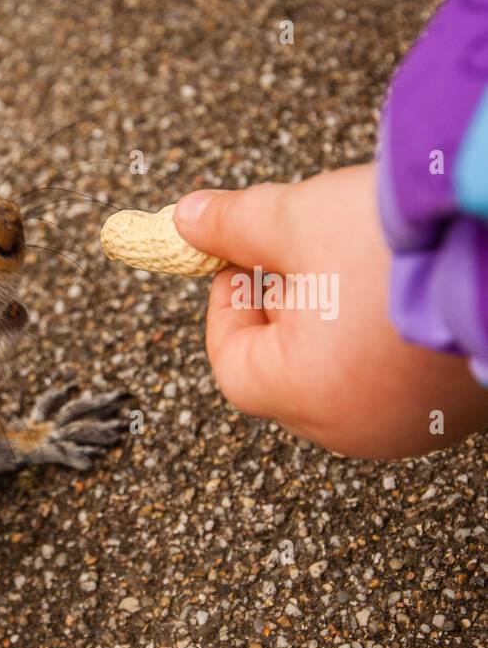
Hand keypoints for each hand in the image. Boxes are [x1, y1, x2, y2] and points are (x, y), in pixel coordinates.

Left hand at [173, 163, 487, 458]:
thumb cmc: (403, 242)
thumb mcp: (300, 220)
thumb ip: (235, 226)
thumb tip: (186, 220)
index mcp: (304, 395)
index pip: (233, 365)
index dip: (226, 308)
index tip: (237, 260)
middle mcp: (356, 427)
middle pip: (289, 374)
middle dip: (285, 312)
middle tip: (301, 257)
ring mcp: (414, 426)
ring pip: (346, 377)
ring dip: (339, 324)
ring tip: (362, 266)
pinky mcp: (460, 410)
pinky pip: (402, 381)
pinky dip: (390, 341)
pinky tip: (409, 288)